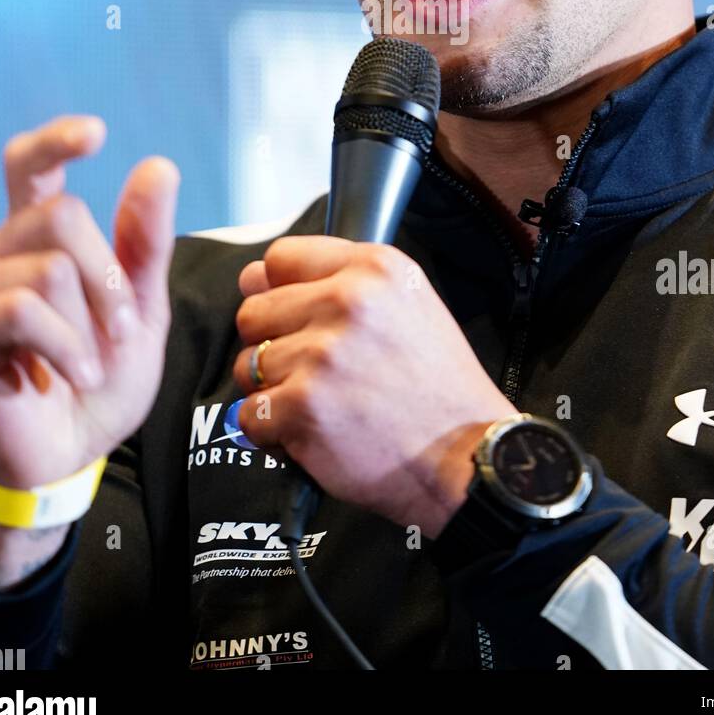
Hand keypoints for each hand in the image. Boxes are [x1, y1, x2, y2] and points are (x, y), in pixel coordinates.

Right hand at [0, 115, 179, 491]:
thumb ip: (145, 241)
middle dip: (110, 278)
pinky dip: (65, 345)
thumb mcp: (140, 307)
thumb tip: (158, 167)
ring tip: (91, 363)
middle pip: (62, 216)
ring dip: (91, 325)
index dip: (56, 142)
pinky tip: (72, 374)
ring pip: (49, 268)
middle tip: (122, 331)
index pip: (30, 167)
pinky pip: (22, 309)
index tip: (95, 135)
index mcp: (36, 238)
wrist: (69, 454)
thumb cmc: (98, 378)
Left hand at [232, 236, 514, 538]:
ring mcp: (322, 354)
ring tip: (320, 404)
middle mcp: (346, 300)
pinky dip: (271, 432)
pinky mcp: (303, 406)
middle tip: (315, 373)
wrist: (466, 455)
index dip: (279, 292)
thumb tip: (250, 278)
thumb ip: (336, 282)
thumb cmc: (437, 386)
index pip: (279, 258)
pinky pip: (248, 415)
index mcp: (373, 268)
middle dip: (272, 345)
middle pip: (254, 311)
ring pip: (248, 364)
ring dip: (273, 391)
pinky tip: (312, 432)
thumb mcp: (407, 306)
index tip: (297, 319)